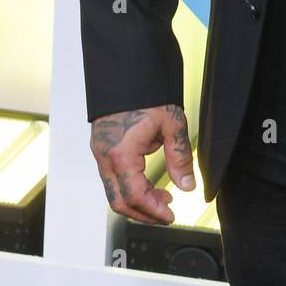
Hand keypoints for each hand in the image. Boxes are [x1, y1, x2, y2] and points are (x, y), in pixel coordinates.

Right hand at [89, 104, 194, 224]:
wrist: (128, 70)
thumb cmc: (146, 92)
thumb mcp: (172, 124)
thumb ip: (179, 157)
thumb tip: (187, 185)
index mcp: (120, 153)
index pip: (135, 196)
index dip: (153, 211)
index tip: (170, 216)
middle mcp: (104, 156)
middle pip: (119, 201)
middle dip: (144, 212)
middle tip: (166, 213)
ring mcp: (99, 152)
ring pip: (114, 191)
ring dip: (137, 200)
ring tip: (162, 197)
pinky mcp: (100, 147)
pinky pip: (112, 177)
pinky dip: (129, 186)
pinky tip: (148, 182)